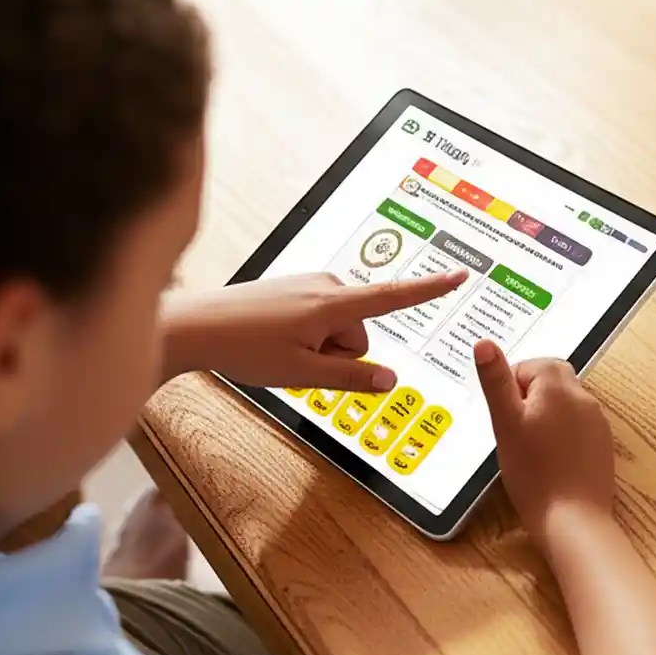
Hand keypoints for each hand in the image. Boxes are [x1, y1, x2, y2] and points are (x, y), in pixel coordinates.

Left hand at [162, 270, 465, 391]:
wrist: (195, 326)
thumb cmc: (243, 346)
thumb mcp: (302, 373)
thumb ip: (351, 377)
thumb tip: (388, 379)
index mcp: (333, 304)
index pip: (394, 297)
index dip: (431, 288)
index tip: (461, 274)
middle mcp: (326, 286)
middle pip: (360, 332)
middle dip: (340, 354)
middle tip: (299, 363)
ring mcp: (309, 285)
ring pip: (339, 329)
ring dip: (320, 348)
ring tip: (281, 352)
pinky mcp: (296, 289)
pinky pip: (319, 321)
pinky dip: (306, 338)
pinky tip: (274, 342)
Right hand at [473, 339, 614, 545]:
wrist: (573, 520)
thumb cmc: (533, 472)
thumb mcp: (505, 423)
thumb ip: (495, 381)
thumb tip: (483, 343)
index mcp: (558, 385)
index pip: (529, 366)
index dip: (509, 388)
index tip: (503, 418)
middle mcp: (583, 397)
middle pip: (551, 380)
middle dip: (528, 397)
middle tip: (513, 430)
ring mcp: (597, 421)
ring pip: (564, 403)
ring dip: (545, 416)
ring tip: (529, 449)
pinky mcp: (602, 445)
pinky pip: (577, 427)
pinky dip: (561, 436)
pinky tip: (549, 462)